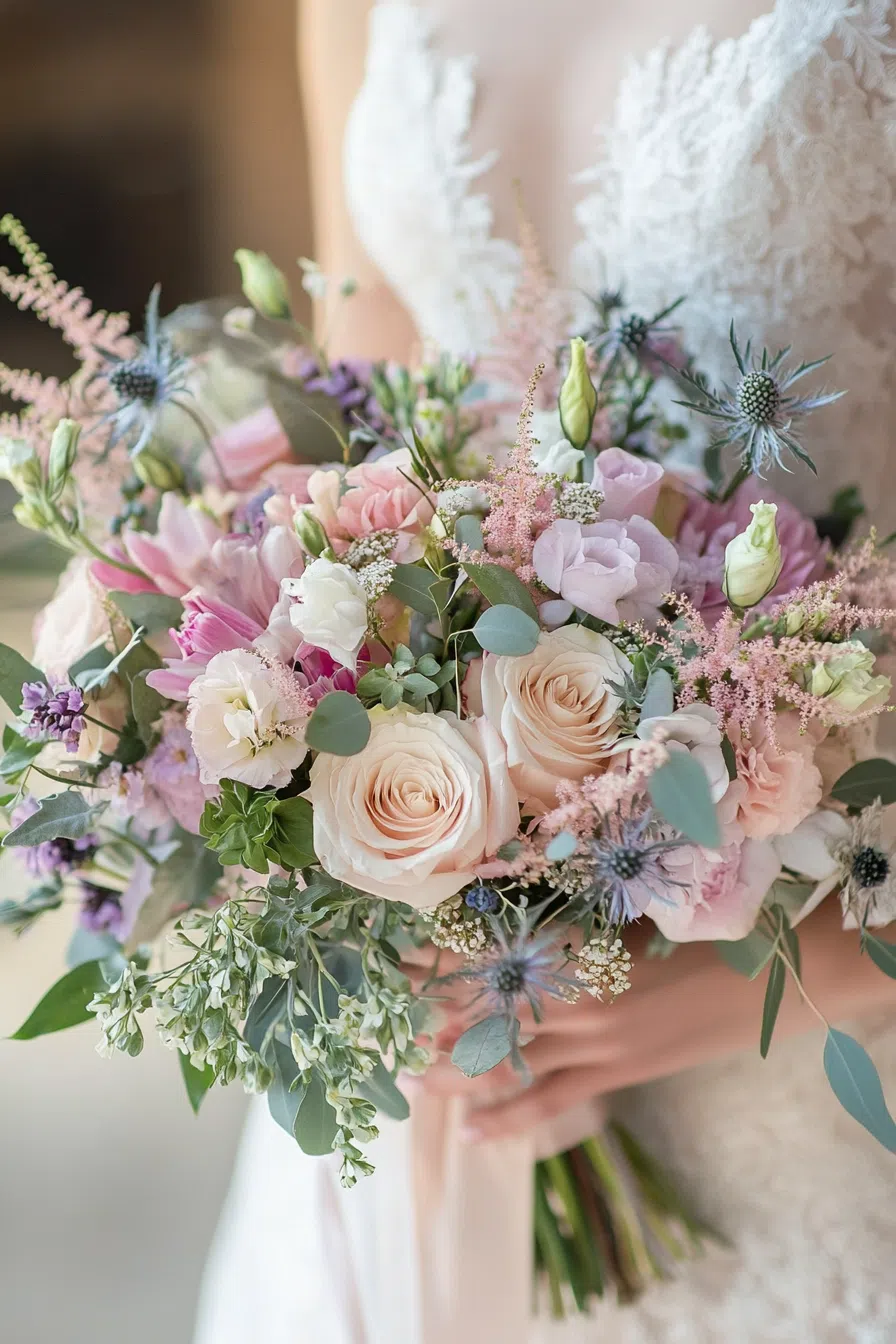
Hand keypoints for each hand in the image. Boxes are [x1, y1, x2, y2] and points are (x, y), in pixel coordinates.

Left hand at [407, 902, 895, 1142]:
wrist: (772, 974)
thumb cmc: (703, 928)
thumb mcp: (631, 914)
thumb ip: (573, 924)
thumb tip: (515, 918)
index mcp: (580, 949)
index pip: (492, 954)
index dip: (441, 956)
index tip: (396, 951)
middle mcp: (579, 998)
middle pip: (487, 1007)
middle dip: (429, 1009)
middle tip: (375, 1012)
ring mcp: (597, 1043)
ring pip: (510, 1058)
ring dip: (453, 1067)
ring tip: (404, 1074)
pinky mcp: (618, 1073)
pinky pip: (553, 1100)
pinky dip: (511, 1117)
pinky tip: (471, 1133)